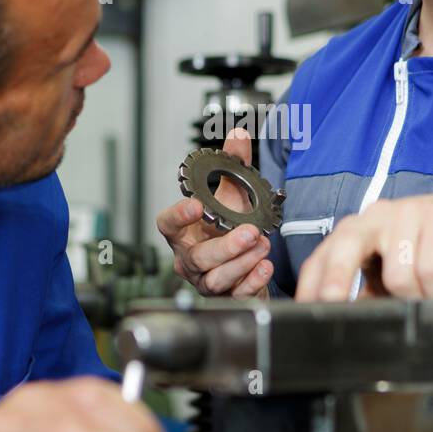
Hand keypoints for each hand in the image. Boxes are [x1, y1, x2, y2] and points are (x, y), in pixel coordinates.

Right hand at [156, 128, 272, 297]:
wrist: (246, 263)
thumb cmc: (228, 229)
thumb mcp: (230, 195)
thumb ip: (232, 164)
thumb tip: (238, 134)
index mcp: (184, 233)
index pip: (168, 225)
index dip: (178, 215)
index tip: (195, 204)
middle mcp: (190, 259)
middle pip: (198, 257)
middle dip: (224, 246)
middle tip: (248, 231)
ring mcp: (207, 281)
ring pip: (216, 279)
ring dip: (241, 262)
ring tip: (262, 245)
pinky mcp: (228, 297)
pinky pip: (236, 294)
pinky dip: (252, 281)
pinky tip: (265, 267)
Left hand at [294, 193, 432, 301]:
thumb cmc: (428, 249)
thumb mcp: (393, 273)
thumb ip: (370, 295)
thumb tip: (346, 325)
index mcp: (357, 231)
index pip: (323, 255)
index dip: (310, 283)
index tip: (304, 311)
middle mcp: (376, 218)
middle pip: (346, 245)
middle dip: (337, 278)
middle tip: (335, 308)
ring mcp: (408, 214)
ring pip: (397, 271)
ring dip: (412, 298)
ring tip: (424, 302)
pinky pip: (431, 267)